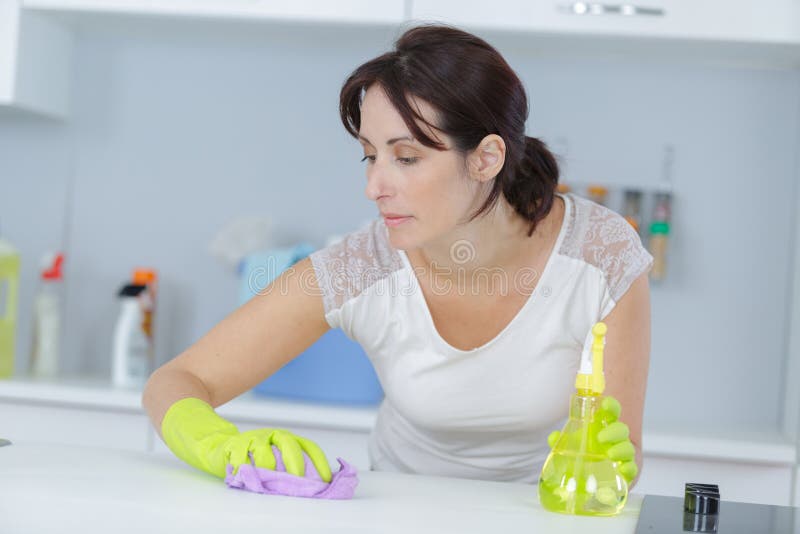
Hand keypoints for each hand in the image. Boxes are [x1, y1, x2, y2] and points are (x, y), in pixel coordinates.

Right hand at [161, 397, 331, 481]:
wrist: (199, 430)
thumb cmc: (236, 451)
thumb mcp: (262, 458)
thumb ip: (280, 468)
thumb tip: (309, 485)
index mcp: (276, 438)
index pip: (305, 445)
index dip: (317, 460)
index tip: (328, 477)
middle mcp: (264, 437)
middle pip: (287, 444)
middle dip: (296, 462)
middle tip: (301, 479)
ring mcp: (246, 441)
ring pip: (263, 452)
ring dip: (269, 466)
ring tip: (271, 480)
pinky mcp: (226, 448)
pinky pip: (237, 458)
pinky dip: (243, 467)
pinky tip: (244, 475)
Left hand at [546, 395, 636, 483]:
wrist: (597, 473)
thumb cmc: (586, 451)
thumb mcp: (572, 443)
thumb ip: (561, 439)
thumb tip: (553, 438)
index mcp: (605, 426)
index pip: (612, 411)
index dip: (611, 406)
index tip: (605, 405)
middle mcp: (616, 438)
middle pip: (622, 429)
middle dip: (613, 432)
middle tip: (600, 438)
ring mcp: (623, 454)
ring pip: (628, 447)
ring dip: (621, 449)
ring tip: (610, 454)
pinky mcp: (627, 470)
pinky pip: (633, 468)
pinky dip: (629, 468)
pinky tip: (623, 470)